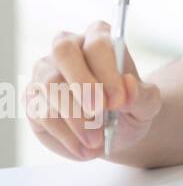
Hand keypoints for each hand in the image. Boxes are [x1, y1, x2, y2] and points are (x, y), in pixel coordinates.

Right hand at [25, 21, 162, 159]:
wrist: (114, 131)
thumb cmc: (130, 109)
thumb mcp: (147, 105)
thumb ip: (142, 95)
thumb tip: (129, 85)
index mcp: (100, 37)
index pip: (98, 44)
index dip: (107, 72)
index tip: (118, 100)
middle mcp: (69, 47)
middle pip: (64, 52)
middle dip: (82, 84)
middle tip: (99, 113)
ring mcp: (46, 71)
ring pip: (50, 85)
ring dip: (75, 117)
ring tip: (97, 140)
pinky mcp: (33, 98)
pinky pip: (42, 113)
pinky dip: (65, 135)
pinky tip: (84, 148)